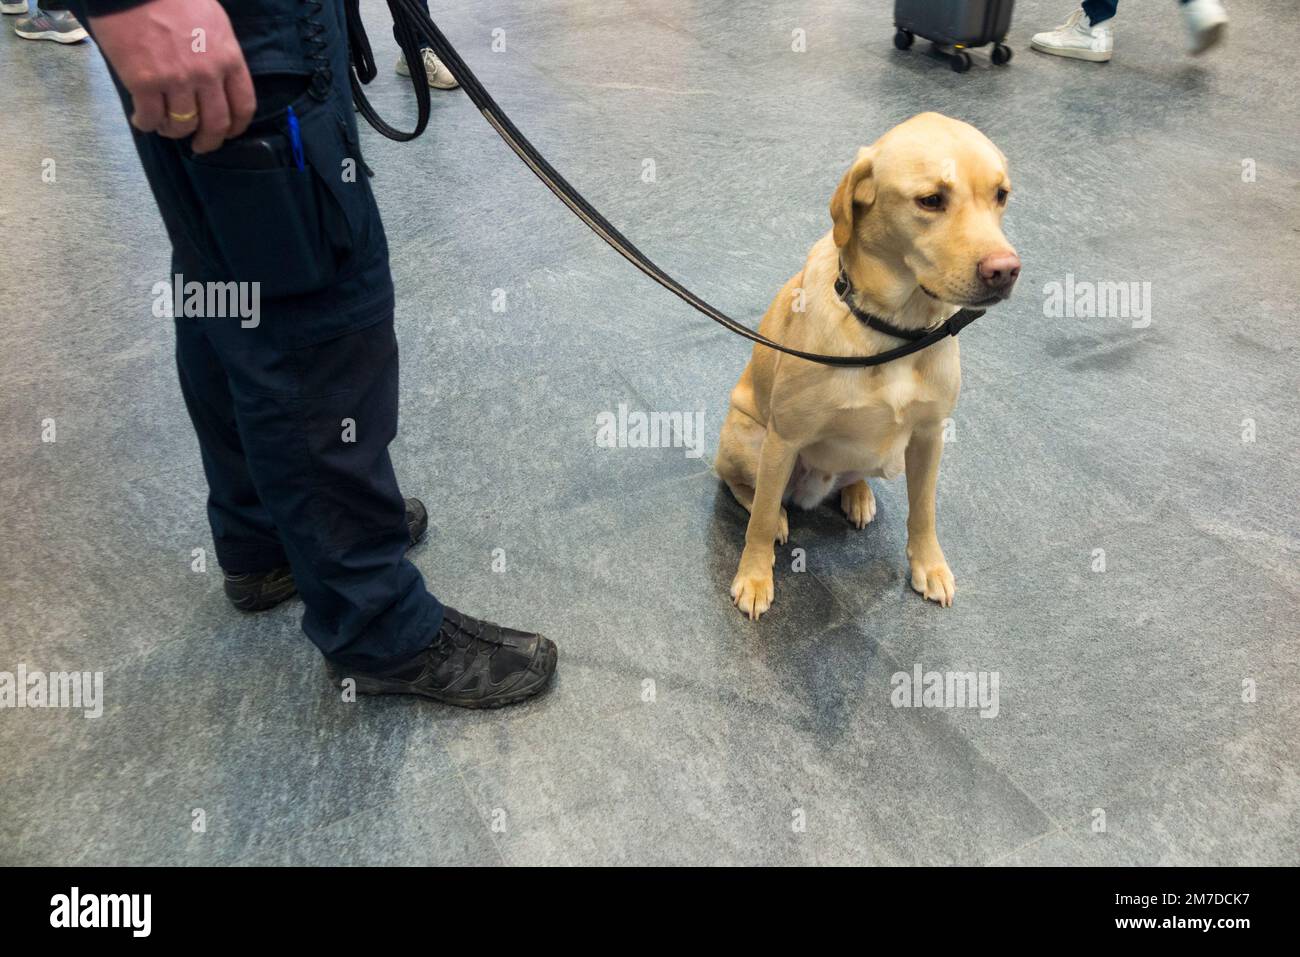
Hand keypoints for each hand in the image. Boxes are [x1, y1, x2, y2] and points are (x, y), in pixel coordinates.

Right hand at [90, 0, 255, 152]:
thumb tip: (219, 79)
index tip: (228, 133)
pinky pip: (150, 118)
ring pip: (182, 125)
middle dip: (209, 141)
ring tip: (165, 126)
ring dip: (174, 132)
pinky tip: (143, 120)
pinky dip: (147, 124)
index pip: (243, 106)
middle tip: (200, 146)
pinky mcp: (144, 82)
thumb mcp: (213, 22)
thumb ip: (221, 54)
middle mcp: (207, 75)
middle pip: (215, 124)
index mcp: (228, 59)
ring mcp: (176, 80)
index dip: (236, 127)